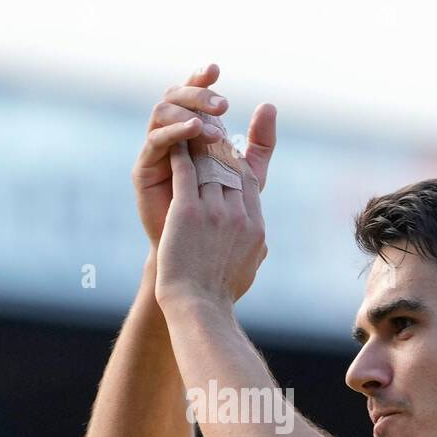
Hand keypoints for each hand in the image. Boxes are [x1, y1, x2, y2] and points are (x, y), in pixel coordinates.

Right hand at [132, 64, 277, 247]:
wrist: (197, 253)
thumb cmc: (221, 213)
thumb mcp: (247, 175)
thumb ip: (258, 144)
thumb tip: (269, 105)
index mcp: (191, 130)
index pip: (193, 95)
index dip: (200, 79)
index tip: (214, 69)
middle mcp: (170, 134)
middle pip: (174, 97)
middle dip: (196, 94)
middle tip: (221, 104)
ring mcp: (155, 150)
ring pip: (161, 113)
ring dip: (187, 113)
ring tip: (210, 125)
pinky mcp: (144, 169)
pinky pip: (155, 141)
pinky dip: (174, 132)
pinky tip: (193, 131)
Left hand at [155, 125, 271, 306]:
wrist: (198, 306)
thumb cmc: (219, 295)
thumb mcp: (248, 271)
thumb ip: (256, 252)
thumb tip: (263, 247)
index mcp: (255, 228)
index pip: (249, 183)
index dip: (237, 164)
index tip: (227, 152)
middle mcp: (239, 215)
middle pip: (231, 169)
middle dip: (220, 147)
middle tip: (208, 131)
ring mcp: (214, 211)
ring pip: (209, 165)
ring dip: (199, 144)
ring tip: (190, 130)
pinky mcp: (187, 210)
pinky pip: (185, 172)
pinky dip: (180, 154)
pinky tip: (173, 143)